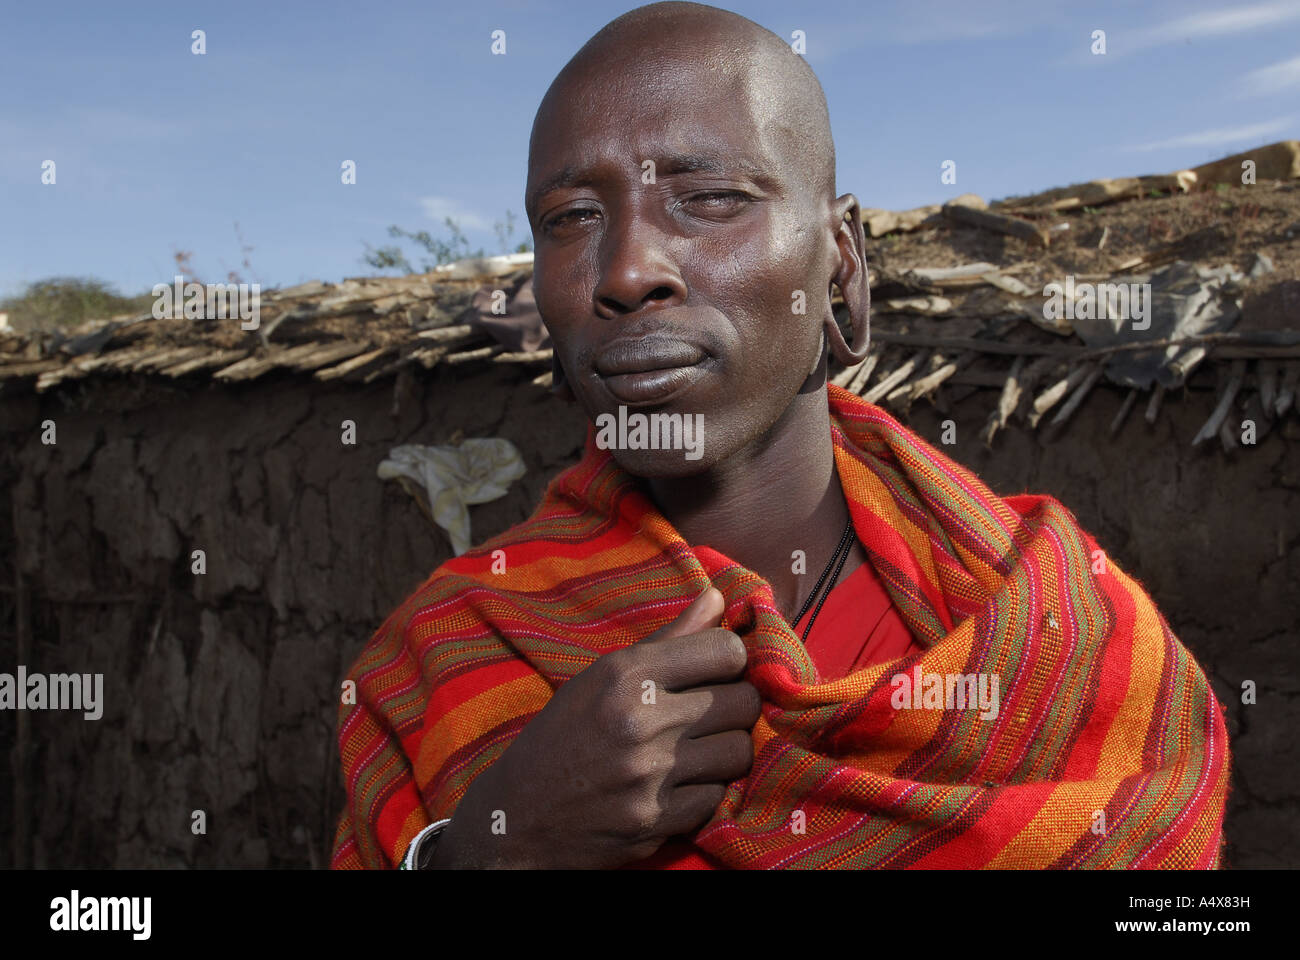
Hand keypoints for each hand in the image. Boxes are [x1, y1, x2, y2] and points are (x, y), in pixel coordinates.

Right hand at [428, 587, 759, 868]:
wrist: (519, 815)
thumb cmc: (565, 734)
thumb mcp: (604, 676)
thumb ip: (669, 638)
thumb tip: (720, 597)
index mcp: (626, 674)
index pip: (726, 650)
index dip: (732, 660)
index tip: (718, 671)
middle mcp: (641, 719)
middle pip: (744, 702)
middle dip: (735, 706)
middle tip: (711, 713)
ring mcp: (650, 773)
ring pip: (739, 751)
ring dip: (725, 751)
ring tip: (697, 750)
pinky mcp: (656, 820)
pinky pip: (717, 796)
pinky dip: (704, 792)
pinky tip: (677, 785)